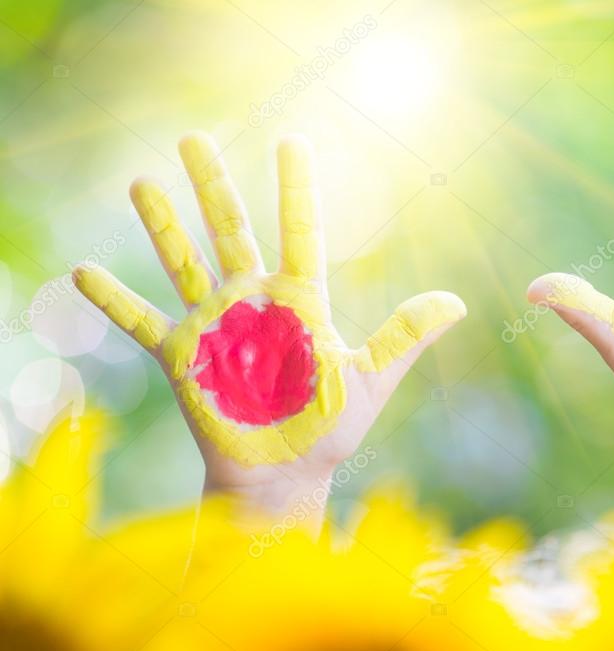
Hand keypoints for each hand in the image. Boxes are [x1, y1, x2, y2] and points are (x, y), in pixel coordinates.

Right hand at [74, 133, 464, 520]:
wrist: (284, 477)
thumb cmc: (328, 429)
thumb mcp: (369, 379)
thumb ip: (404, 337)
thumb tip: (458, 302)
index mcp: (301, 300)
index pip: (300, 230)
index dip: (296, 188)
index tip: (290, 141)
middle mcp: (254, 302)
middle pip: (230, 230)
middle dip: (212, 185)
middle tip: (193, 137)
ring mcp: (215, 326)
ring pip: (183, 262)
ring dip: (161, 224)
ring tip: (141, 181)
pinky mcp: (182, 358)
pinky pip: (141, 323)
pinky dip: (113, 301)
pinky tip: (82, 271)